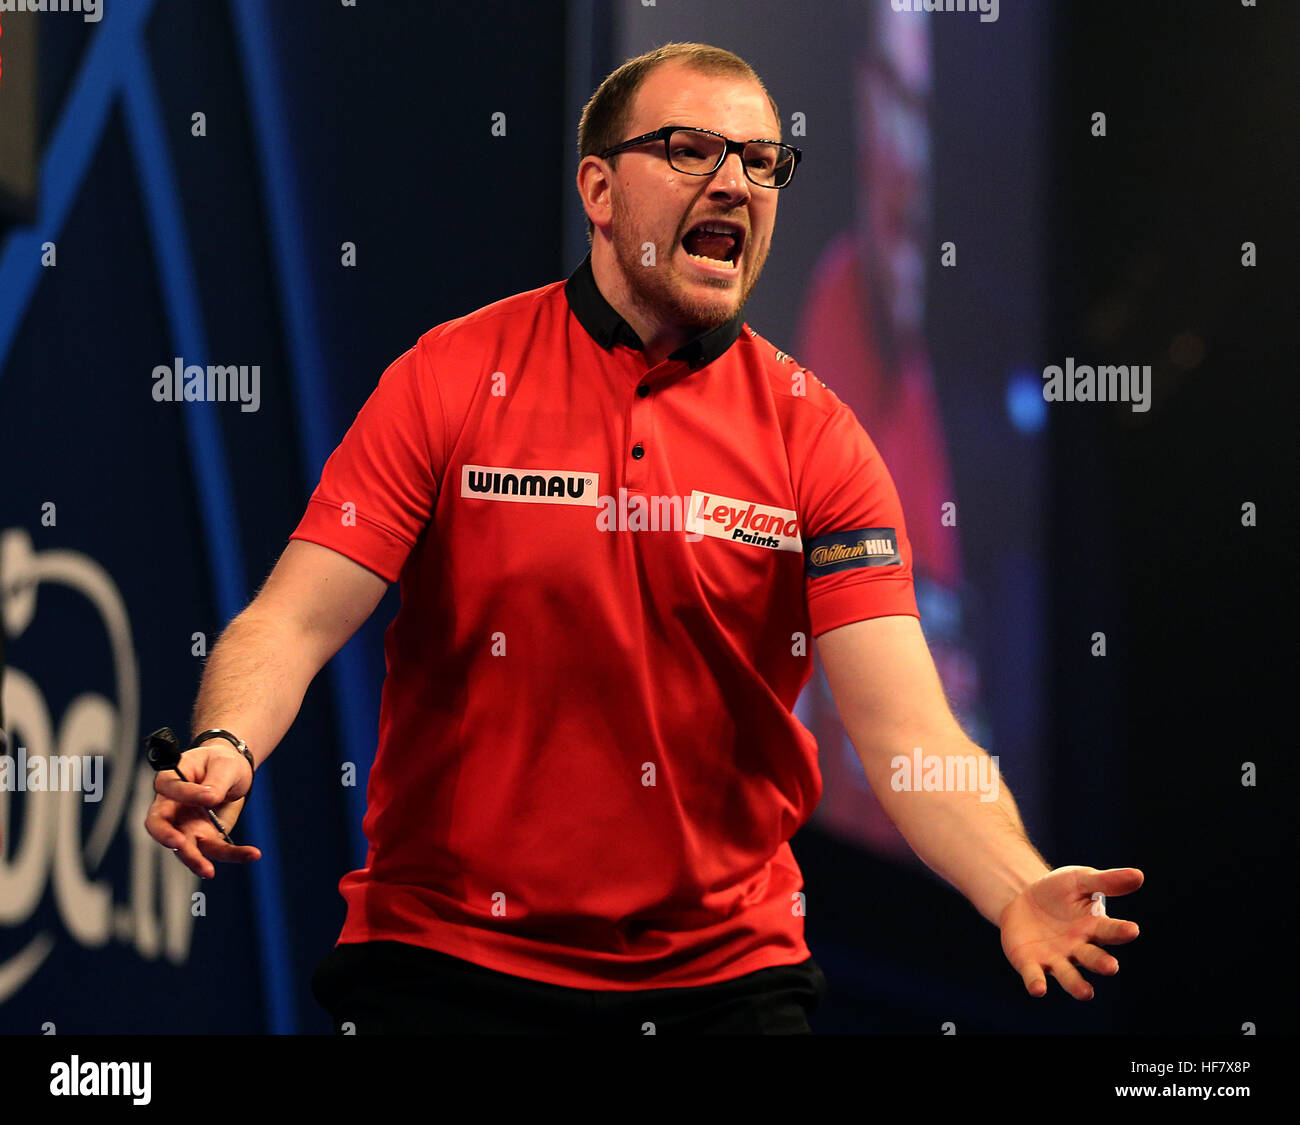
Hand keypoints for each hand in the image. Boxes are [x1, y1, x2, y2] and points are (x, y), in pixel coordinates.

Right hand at [144, 742, 261, 877]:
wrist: (234, 772)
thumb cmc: (222, 762)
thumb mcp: (224, 765)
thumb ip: (215, 781)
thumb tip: (209, 799)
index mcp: (170, 781)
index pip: (168, 790)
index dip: (186, 794)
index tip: (209, 795)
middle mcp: (172, 808)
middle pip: (160, 826)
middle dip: (167, 837)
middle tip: (180, 844)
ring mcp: (186, 826)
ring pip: (185, 847)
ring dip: (195, 860)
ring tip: (208, 871)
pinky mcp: (205, 837)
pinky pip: (216, 850)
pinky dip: (234, 854)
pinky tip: (252, 854)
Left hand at [999, 866, 1142, 998]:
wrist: (1022, 898)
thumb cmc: (1059, 891)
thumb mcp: (1079, 880)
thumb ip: (1106, 881)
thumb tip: (1139, 875)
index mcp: (1094, 927)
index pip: (1111, 930)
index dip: (1121, 930)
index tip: (1132, 929)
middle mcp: (1079, 948)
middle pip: (1093, 957)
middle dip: (1102, 963)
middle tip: (1111, 966)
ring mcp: (1056, 958)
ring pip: (1069, 975)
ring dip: (1076, 984)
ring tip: (1086, 993)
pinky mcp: (1031, 963)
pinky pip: (1034, 975)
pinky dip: (1037, 983)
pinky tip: (1038, 989)